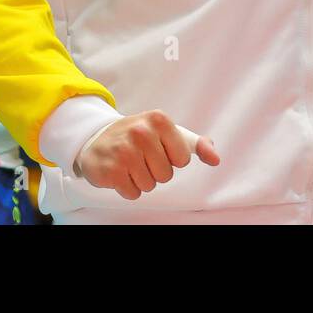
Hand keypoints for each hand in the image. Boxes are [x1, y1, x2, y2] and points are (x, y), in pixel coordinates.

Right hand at [75, 110, 219, 200]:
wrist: (96, 139)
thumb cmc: (137, 137)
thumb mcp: (166, 133)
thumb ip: (195, 144)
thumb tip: (215, 158)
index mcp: (158, 120)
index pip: (183, 158)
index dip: (171, 158)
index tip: (157, 148)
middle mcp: (140, 132)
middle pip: (166, 174)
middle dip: (155, 171)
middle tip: (140, 157)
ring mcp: (124, 151)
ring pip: (150, 185)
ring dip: (141, 180)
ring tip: (129, 163)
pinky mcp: (111, 170)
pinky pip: (133, 193)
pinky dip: (127, 188)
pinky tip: (119, 172)